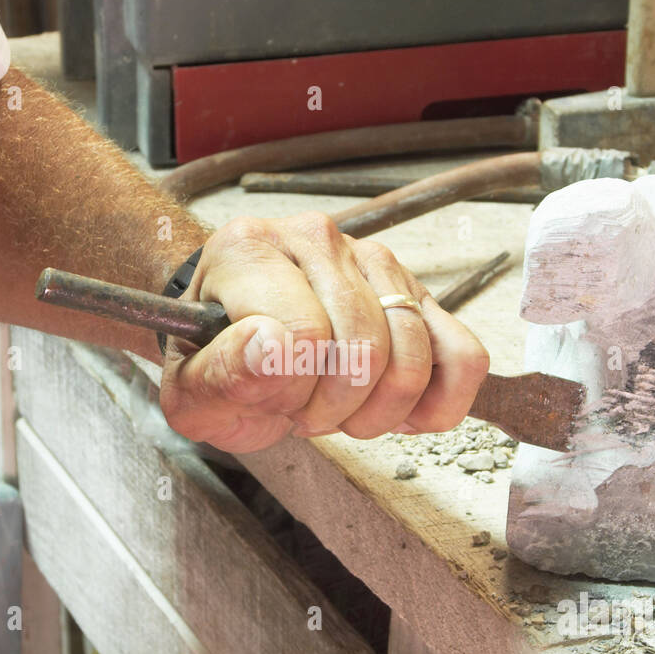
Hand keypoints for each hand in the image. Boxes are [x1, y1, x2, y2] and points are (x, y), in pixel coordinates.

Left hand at [160, 212, 489, 451]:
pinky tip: (398, 412)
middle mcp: (315, 240)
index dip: (294, 392)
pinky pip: (463, 355)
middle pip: (365, 348)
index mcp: (250, 251)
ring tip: (341, 411)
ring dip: (379, 412)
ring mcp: (373, 260)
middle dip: (336, 408)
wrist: (236, 342)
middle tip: (306, 413)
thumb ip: (219, 374)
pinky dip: (439, 402)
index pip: (304, 335)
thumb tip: (271, 349)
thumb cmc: (216, 361)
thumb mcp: (191, 389)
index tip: (273, 401)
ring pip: (414, 357)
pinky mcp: (416, 293)